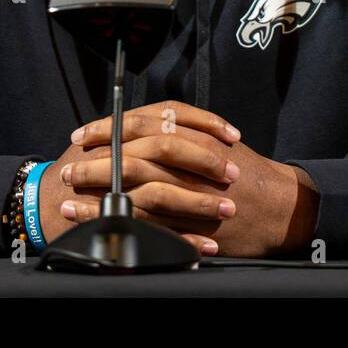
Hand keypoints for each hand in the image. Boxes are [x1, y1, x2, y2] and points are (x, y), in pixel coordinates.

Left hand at [57, 100, 320, 257]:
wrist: (279, 205)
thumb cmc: (247, 171)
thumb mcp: (215, 141)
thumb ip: (182, 131)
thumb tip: (145, 126)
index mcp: (190, 133)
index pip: (139, 124)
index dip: (107, 128)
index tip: (82, 134)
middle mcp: (186, 157)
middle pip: (129, 152)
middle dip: (94, 159)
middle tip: (68, 165)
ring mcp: (186, 190)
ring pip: (131, 187)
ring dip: (96, 191)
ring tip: (68, 195)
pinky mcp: (186, 221)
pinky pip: (144, 221)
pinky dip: (116, 221)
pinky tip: (93, 224)